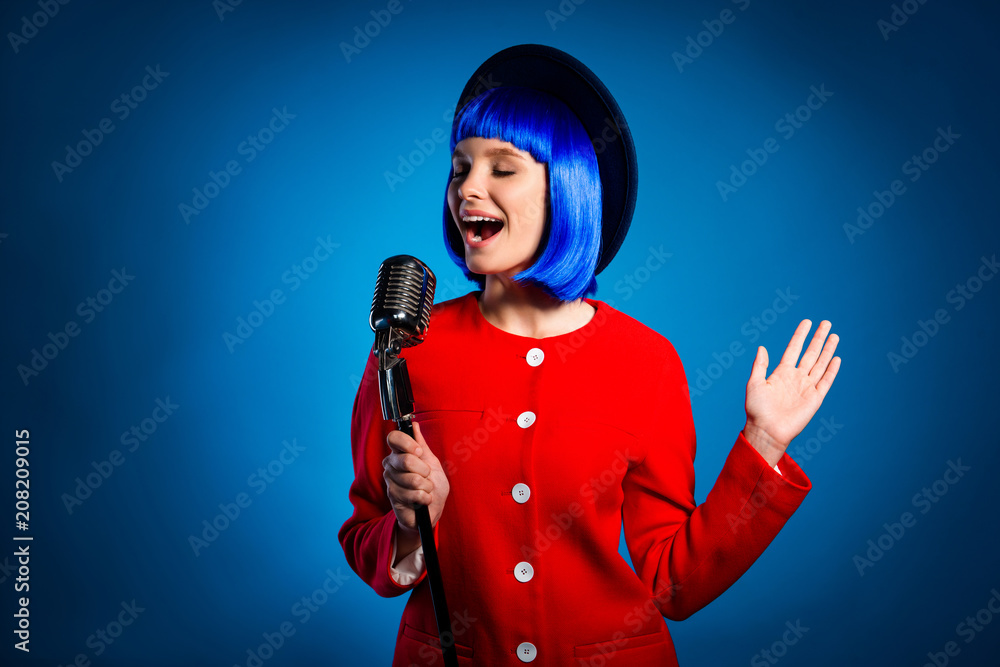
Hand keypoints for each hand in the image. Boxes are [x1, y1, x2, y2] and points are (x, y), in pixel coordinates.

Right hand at [382, 421, 449, 556]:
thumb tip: (414, 424)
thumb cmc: (432, 485)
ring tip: (425, 490)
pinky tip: (423, 500)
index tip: (419, 452)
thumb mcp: (431, 462)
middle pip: (405, 460)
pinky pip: (413, 495)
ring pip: (412, 479)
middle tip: (427, 476)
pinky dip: (425, 498)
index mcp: (399, 453)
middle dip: (424, 470)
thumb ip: (421, 444)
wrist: (432, 510)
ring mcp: (390, 482)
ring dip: (426, 487)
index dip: (407, 443)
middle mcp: (390, 465)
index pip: (393, 438)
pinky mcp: (393, 498)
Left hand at [743, 319, 840, 465]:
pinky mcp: (815, 398)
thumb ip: (760, 365)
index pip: (794, 349)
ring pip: (820, 364)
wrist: (767, 430)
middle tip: (826, 323)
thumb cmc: (757, 409)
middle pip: (810, 353)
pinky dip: (832, 370)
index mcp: (781, 373)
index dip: (800, 335)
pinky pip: (826, 381)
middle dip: (818, 338)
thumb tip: (762, 347)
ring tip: (834, 335)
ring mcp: (806, 387)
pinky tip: (837, 358)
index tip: (807, 322)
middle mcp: (796, 378)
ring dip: (828, 350)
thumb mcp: (754, 384)